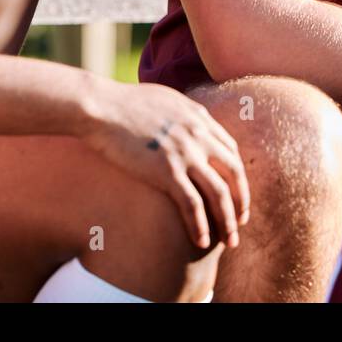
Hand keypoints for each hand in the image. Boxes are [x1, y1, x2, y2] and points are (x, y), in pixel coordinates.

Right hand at [83, 80, 249, 250]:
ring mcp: (184, 152)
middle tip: (241, 223)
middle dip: (242, 200)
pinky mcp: (166, 170)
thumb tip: (183, 123)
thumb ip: (181, 114)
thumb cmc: (122, 103)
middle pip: (234, 172)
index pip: (231, 150)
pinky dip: (200, 225)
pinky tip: (202, 242)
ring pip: (219, 192)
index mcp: (199, 117)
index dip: (238, 175)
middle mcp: (198, 135)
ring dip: (228, 220)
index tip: (237, 193)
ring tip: (230, 242)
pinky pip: (192, 204)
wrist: (100, 106)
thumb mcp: (163, 100)